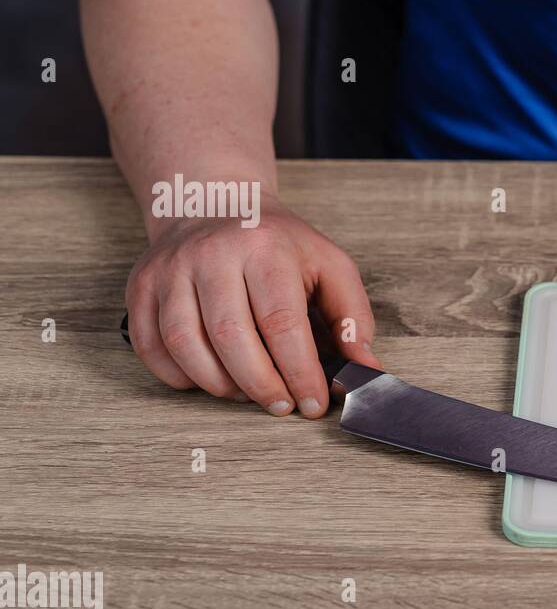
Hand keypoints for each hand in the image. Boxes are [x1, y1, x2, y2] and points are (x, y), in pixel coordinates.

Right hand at [125, 197, 381, 415]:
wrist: (217, 202)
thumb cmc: (278, 242)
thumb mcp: (329, 265)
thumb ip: (352, 318)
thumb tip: (364, 369)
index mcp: (265, 248)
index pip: (282, 322)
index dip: (299, 372)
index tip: (313, 403)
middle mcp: (212, 255)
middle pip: (231, 336)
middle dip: (261, 384)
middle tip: (281, 405)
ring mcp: (170, 270)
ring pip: (185, 345)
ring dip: (219, 385)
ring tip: (248, 393)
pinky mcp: (141, 286)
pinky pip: (151, 346)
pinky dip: (178, 376)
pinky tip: (208, 380)